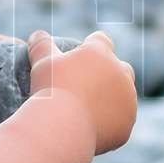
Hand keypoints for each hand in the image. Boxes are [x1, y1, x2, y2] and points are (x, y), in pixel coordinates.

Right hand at [25, 29, 136, 154]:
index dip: (91, 45)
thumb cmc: (51, 90)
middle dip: (110, 73)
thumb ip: (41, 46)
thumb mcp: (42, 64)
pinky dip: (112, 123)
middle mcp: (120, 73)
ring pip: (125, 95)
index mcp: (100, 53)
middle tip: (89, 84)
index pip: (101, 40)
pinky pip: (122, 121)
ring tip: (93, 108)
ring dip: (114, 98)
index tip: (82, 53)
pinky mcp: (126, 124)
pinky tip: (96, 127)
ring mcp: (127, 100)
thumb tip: (37, 35)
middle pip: (121, 68)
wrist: (62, 127)